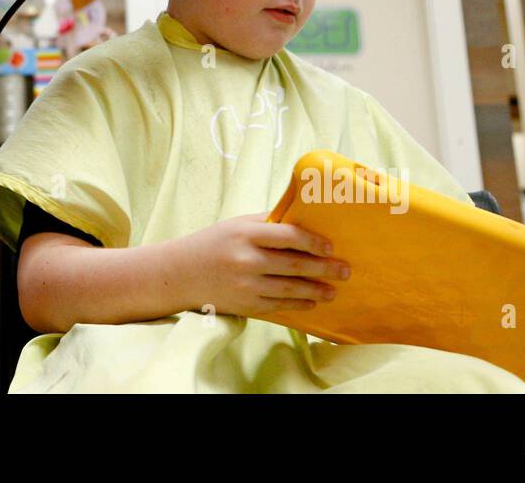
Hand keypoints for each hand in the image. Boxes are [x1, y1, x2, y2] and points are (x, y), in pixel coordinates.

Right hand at [169, 213, 349, 321]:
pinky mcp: (245, 305)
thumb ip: (267, 222)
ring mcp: (246, 286)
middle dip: (324, 269)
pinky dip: (298, 304)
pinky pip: (278, 305)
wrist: (179, 273)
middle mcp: (247, 260)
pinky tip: (311, 302)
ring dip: (316, 291)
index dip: (314, 242)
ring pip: (290, 289)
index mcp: (245, 234)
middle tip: (345, 271)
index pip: (289, 236)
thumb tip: (302, 219)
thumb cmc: (212, 243)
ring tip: (332, 291)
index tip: (331, 247)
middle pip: (295, 265)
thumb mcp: (236, 225)